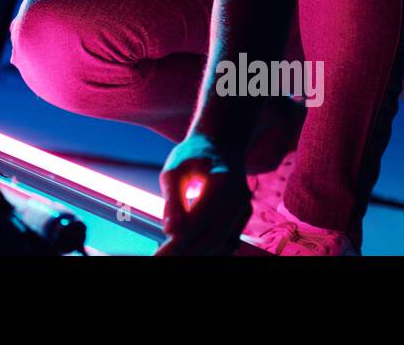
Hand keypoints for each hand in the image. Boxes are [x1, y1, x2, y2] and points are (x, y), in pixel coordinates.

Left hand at [154, 132, 250, 255]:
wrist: (220, 145)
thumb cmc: (192, 156)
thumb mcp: (174, 170)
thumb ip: (172, 200)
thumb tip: (169, 232)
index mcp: (222, 181)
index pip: (199, 221)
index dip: (179, 243)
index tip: (159, 256)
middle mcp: (239, 197)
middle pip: (214, 237)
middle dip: (187, 253)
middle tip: (162, 259)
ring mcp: (244, 208)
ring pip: (223, 243)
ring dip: (198, 253)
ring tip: (171, 256)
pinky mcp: (243, 217)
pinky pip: (228, 240)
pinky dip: (210, 249)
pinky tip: (189, 251)